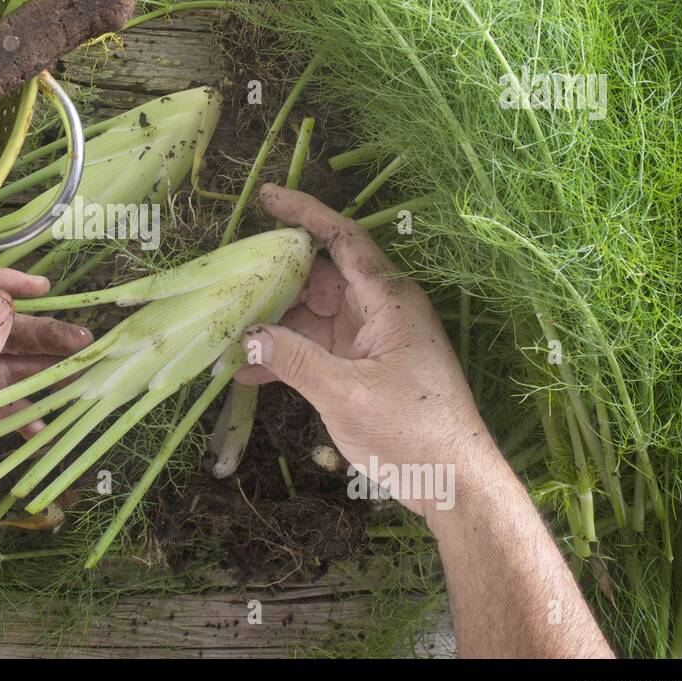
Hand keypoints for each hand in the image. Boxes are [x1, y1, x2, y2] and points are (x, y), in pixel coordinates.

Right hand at [237, 185, 498, 516]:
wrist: (455, 483)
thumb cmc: (412, 431)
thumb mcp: (345, 393)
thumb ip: (293, 359)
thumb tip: (248, 335)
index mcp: (388, 300)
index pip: (342, 239)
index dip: (305, 213)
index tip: (267, 197)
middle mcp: (382, 311)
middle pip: (320, 276)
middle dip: (274, 277)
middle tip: (228, 280)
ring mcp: (374, 340)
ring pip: (314, 314)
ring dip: (274, 322)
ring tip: (227, 328)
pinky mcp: (366, 368)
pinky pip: (319, 348)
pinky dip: (287, 354)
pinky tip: (248, 370)